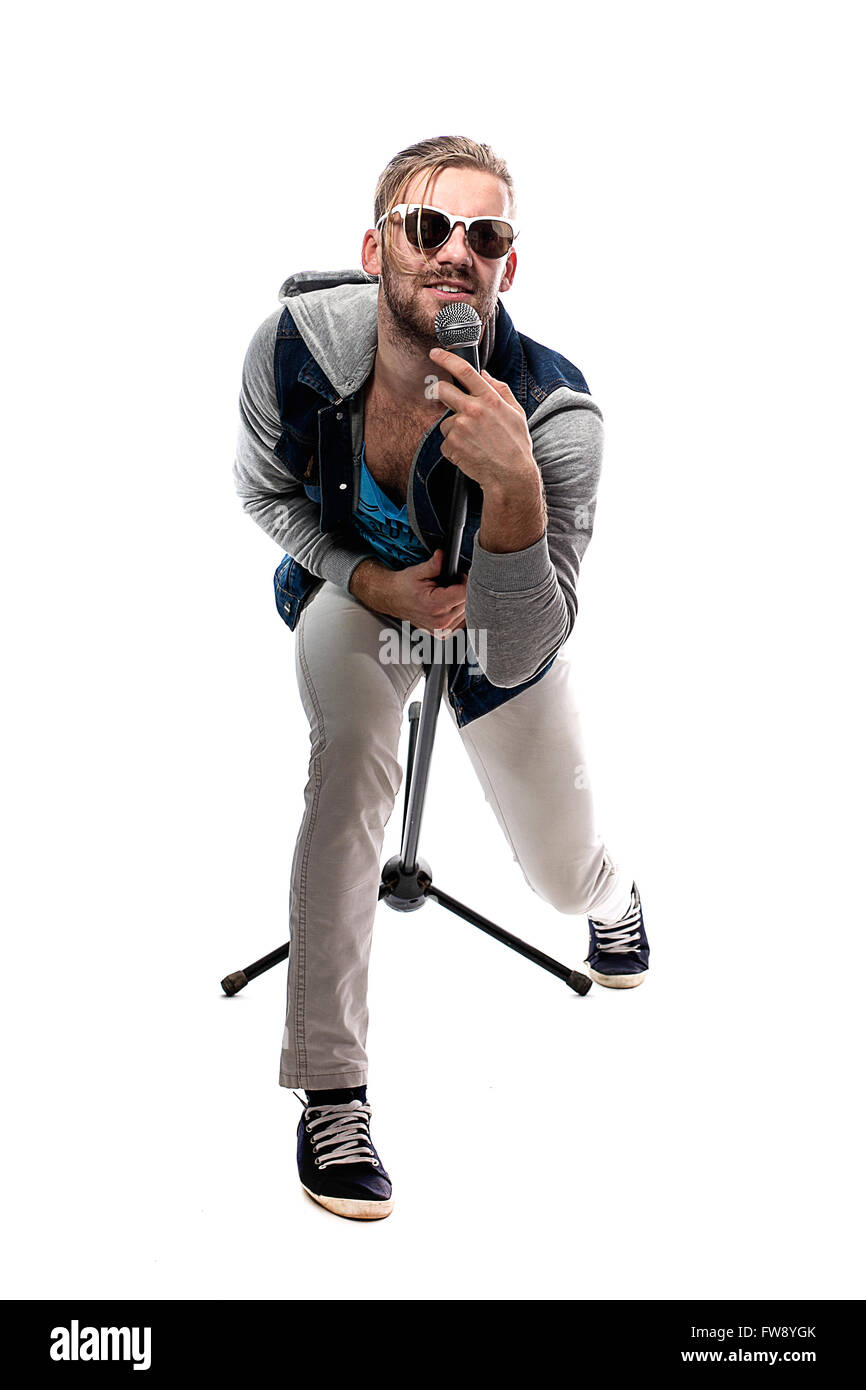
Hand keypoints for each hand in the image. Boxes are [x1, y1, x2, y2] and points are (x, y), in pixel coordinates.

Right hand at [381, 548, 466, 635]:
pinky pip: (461, 623)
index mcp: (434, 606)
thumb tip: (443, 555)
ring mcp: (441, 630)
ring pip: (466, 613)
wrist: (392, 599)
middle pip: (467, 603)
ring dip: (462, 602)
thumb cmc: (403, 587)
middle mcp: (439, 621)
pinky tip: (450, 605)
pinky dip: (459, 613)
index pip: (464, 594)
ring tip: (448, 594)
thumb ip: (434, 564)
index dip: (465, 581)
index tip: (459, 576)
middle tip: (453, 582)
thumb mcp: (417, 572)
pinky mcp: (442, 634)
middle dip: (463, 590)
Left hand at [428, 347, 535, 491]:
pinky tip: (469, 451)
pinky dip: (454, 447)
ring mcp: (461, 427)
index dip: (446, 358)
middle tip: (439, 396)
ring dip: (454, 430)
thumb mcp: (516, 412)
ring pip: (446, 421)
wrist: (510, 476)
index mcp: (490, 399)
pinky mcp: (452, 444)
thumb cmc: (515, 445)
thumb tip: (484, 375)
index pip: (464, 371)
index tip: (436, 353)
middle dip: (437, 391)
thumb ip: (500, 390)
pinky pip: (446, 441)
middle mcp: (474, 410)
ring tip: (474, 441)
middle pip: (442, 390)